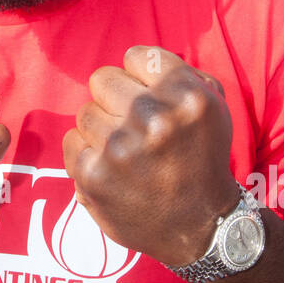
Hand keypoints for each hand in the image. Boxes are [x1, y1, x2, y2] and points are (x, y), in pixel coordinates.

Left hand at [62, 46, 238, 267]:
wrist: (201, 226)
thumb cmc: (202, 160)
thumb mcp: (213, 107)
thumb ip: (178, 73)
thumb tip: (133, 60)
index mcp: (185, 95)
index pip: (136, 56)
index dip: (140, 78)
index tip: (149, 98)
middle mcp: (153, 117)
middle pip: (103, 79)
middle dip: (115, 99)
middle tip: (133, 126)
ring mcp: (120, 147)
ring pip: (85, 111)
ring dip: (102, 129)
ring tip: (125, 152)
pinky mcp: (94, 175)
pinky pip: (70, 141)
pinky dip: (86, 153)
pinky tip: (109, 167)